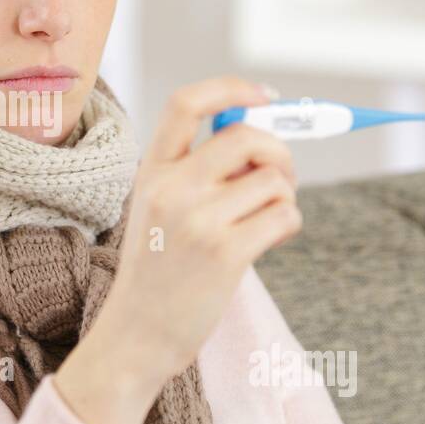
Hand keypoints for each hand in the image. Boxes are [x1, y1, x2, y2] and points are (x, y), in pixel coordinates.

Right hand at [97, 76, 301, 382]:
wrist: (136, 334)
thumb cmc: (157, 270)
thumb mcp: (157, 208)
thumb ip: (197, 171)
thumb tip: (263, 139)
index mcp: (151, 170)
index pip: (187, 103)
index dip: (232, 88)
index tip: (263, 96)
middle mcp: (171, 188)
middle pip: (246, 136)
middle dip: (278, 152)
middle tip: (279, 178)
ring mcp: (198, 220)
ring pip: (274, 180)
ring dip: (283, 198)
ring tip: (263, 222)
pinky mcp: (226, 253)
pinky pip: (284, 216)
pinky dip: (288, 225)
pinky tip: (267, 242)